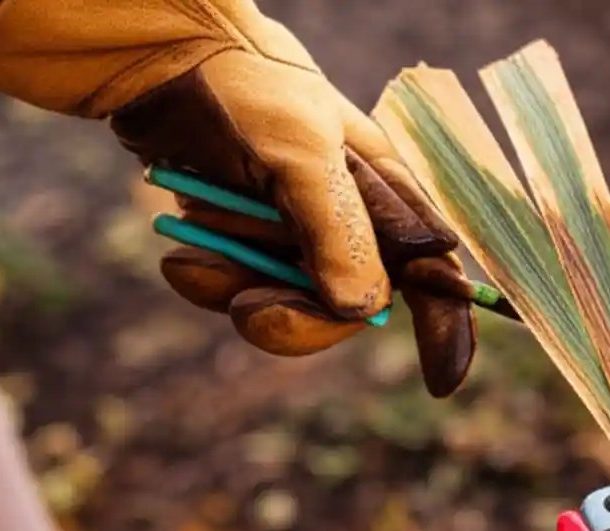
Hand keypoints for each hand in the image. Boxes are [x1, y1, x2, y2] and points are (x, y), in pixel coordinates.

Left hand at [0, 0, 475, 394]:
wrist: (162, 68)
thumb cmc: (248, 95)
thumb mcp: (299, 155)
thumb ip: (337, 231)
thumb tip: (363, 310)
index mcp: (386, 201)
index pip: (433, 276)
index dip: (447, 329)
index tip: (442, 382)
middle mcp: (351, 227)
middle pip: (350, 311)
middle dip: (297, 317)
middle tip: (249, 310)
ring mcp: (298, 240)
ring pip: (288, 307)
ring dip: (238, 289)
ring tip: (195, 255)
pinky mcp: (249, 247)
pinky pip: (239, 293)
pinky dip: (208, 280)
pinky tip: (183, 252)